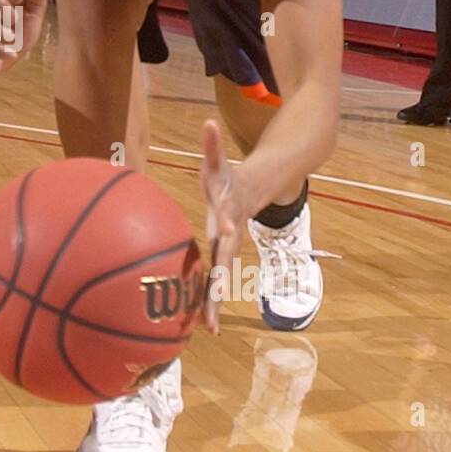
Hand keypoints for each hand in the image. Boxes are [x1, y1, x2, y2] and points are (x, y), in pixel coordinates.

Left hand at [199, 119, 249, 336]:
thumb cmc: (226, 178)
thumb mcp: (218, 162)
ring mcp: (224, 251)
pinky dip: (207, 303)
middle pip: (223, 262)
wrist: (249, 195)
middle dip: (218, 282)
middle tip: (214, 303)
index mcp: (226, 215)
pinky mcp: (218, 258)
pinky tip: (201, 327)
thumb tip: (207, 122)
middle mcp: (227, 237)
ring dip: (213, 303)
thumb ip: (212, 145)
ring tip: (207, 328)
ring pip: (218, 279)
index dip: (226, 226)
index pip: (226, 222)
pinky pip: (212, 282)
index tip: (226, 234)